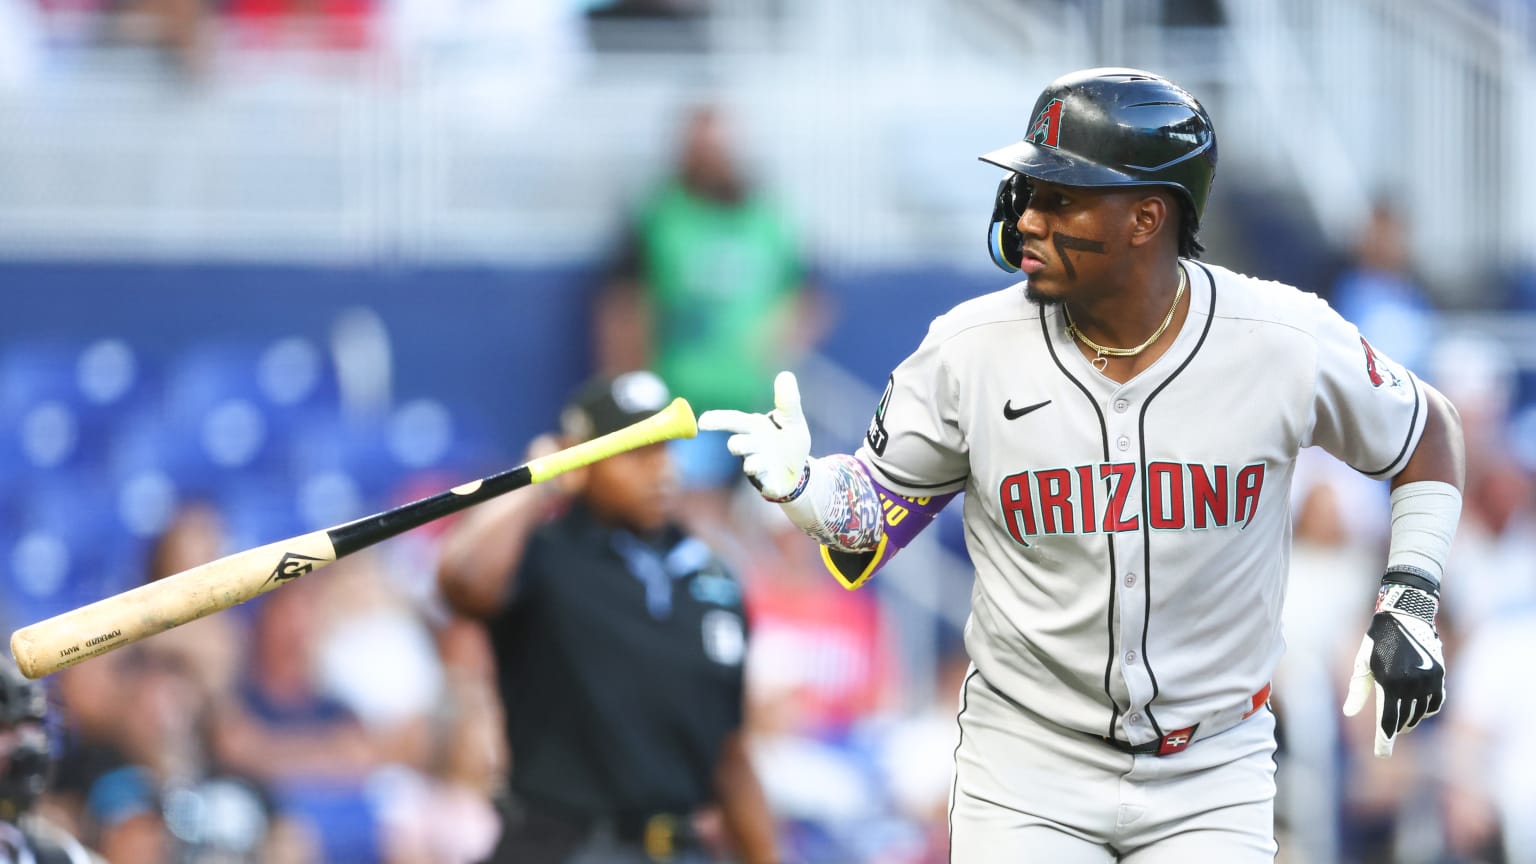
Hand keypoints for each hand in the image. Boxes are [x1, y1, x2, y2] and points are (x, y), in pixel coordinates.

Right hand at [697, 371, 810, 500]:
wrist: (797, 468)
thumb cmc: (788, 439)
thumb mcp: (793, 418)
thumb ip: (788, 401)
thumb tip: (785, 374)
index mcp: (755, 427)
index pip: (734, 420)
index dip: (718, 420)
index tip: (702, 422)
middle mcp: (752, 446)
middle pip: (737, 444)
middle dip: (737, 444)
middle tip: (734, 444)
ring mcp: (759, 465)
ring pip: (750, 464)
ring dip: (752, 463)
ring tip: (754, 464)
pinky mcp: (769, 481)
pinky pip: (768, 484)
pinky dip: (771, 485)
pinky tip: (776, 487)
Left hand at [1343, 576, 1445, 757]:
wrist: (1405, 616)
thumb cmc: (1377, 641)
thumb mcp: (1362, 664)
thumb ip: (1358, 691)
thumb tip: (1349, 713)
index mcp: (1390, 682)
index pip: (1388, 721)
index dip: (1385, 741)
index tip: (1381, 754)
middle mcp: (1411, 684)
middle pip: (1404, 720)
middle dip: (1394, 730)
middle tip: (1386, 736)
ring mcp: (1428, 680)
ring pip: (1420, 714)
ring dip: (1409, 720)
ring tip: (1398, 719)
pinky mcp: (1440, 676)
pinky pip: (1435, 703)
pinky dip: (1426, 710)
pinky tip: (1416, 709)